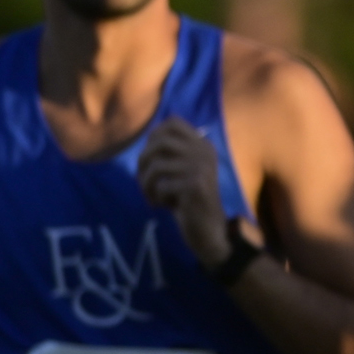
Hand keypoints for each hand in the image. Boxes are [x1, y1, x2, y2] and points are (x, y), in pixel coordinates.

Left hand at [138, 117, 228, 268]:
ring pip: (156, 165)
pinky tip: (164, 206)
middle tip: (144, 180)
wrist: (210, 231)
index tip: (151, 158)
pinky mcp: (195, 186)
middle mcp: (205, 152)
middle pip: (159, 142)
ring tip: (152, 196)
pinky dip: (156, 198)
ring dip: (146, 184)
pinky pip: (161, 185)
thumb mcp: (183, 171)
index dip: (153, 136)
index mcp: (203, 145)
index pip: (172, 122)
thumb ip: (171, 153)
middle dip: (143, 161)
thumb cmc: (190, 201)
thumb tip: (149, 139)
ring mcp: (201, 168)